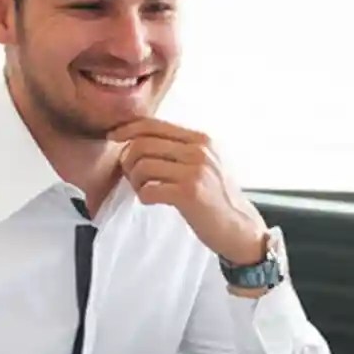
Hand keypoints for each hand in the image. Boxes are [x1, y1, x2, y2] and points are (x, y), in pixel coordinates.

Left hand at [109, 119, 267, 264]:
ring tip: (144, 190)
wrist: (240, 229)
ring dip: (135, 181)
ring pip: (142, 166)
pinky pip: (148, 189)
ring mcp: (195, 171)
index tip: (113, 137)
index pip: (154, 124)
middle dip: (128, 160)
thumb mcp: (205, 163)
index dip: (128, 128)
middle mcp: (199, 150)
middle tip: (132, 177)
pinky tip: (152, 200)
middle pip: (143, 143)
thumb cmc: (217, 199)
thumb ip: (179, 149)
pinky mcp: (189, 193)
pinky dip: (143, 196)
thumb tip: (139, 138)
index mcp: (201, 139)